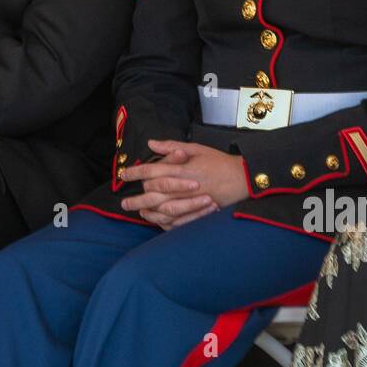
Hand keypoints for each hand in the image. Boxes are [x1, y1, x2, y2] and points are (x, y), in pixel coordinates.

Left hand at [119, 139, 247, 229]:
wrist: (243, 179)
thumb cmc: (219, 162)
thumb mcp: (196, 148)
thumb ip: (172, 147)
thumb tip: (151, 143)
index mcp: (182, 168)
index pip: (152, 170)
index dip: (135, 172)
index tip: (124, 175)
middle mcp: (184, 186)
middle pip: (153, 194)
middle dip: (137, 198)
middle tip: (124, 203)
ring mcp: (191, 202)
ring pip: (163, 210)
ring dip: (148, 212)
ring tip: (138, 212)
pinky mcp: (198, 213)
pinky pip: (177, 222)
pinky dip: (164, 222)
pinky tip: (157, 221)